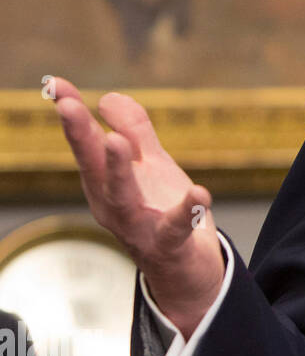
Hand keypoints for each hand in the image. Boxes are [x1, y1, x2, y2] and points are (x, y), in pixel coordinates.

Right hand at [49, 77, 225, 338]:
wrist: (188, 271)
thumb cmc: (163, 214)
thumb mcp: (152, 167)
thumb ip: (136, 132)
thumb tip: (108, 97)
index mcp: (106, 183)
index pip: (86, 144)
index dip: (71, 114)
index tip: (54, 84)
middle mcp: (113, 205)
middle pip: (93, 169)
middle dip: (81, 137)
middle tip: (70, 106)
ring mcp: (138, 228)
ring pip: (122, 199)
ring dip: (118, 170)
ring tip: (117, 142)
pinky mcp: (169, 247)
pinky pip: (175, 229)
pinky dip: (185, 212)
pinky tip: (199, 192)